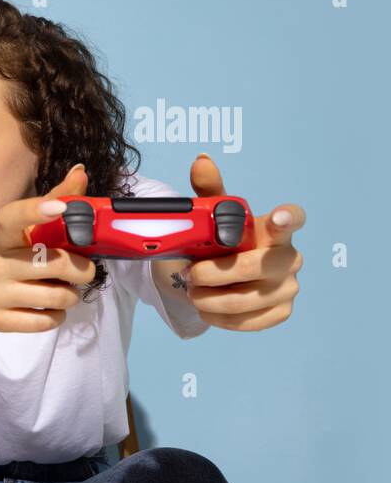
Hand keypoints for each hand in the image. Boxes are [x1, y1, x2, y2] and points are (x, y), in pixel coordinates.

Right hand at [0, 163, 97, 331]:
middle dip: (82, 269)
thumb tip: (81, 172)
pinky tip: (49, 307)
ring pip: (57, 297)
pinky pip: (46, 322)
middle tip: (82, 269)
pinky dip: (57, 316)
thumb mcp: (27, 225)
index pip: (13, 217)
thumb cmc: (12, 248)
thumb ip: (57, 198)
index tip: (60, 208)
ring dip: (71, 294)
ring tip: (63, 288)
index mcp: (1, 233)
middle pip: (56, 264)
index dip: (36, 211)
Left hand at [179, 153, 304, 330]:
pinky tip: (207, 308)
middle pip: (253, 268)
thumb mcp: (211, 218)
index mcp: (274, 229)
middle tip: (190, 275)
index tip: (278, 217)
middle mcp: (289, 257)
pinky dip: (217, 317)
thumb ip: (208, 192)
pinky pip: (246, 321)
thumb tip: (201, 160)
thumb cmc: (221, 243)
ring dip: (208, 299)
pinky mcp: (281, 312)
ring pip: (244, 300)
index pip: (292, 218)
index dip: (288, 218)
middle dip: (213, 274)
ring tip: (193, 291)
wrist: (220, 278)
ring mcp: (289, 287)